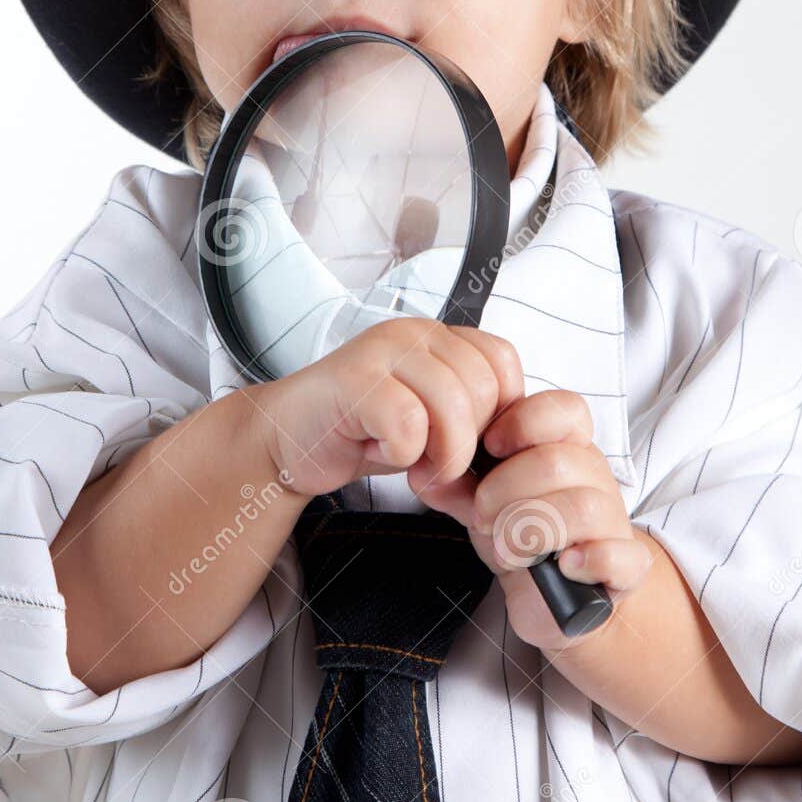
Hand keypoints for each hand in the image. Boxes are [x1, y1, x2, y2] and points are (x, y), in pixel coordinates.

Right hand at [264, 317, 524, 500]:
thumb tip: (513, 466)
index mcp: (439, 338)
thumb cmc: (360, 433)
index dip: (497, 416)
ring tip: (411, 465)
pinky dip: (400, 454)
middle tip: (434, 468)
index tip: (469, 446)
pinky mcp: (354, 379)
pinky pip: (407, 423)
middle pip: (484, 389)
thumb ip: (472, 431)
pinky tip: (378, 451)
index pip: (503, 362)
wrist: (288, 441)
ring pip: (452, 405)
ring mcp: (383, 350)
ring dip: (439, 457)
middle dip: (467, 446)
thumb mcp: (430, 428)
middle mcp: (415, 333)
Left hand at [415, 387, 653, 654]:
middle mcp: (595, 478)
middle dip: (504, 490)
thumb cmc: (526, 537)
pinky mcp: (624, 569)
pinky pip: (620, 556)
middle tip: (483, 516)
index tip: (489, 448)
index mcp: (566, 448)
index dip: (523, 422)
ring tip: (507, 550)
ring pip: (581, 506)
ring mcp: (613, 522)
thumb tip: (422, 472)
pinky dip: (589, 559)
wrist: (561, 600)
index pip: (565, 409)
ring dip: (529, 529)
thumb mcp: (485, 504)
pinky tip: (563, 566)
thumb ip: (455, 486)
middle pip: (557, 460)